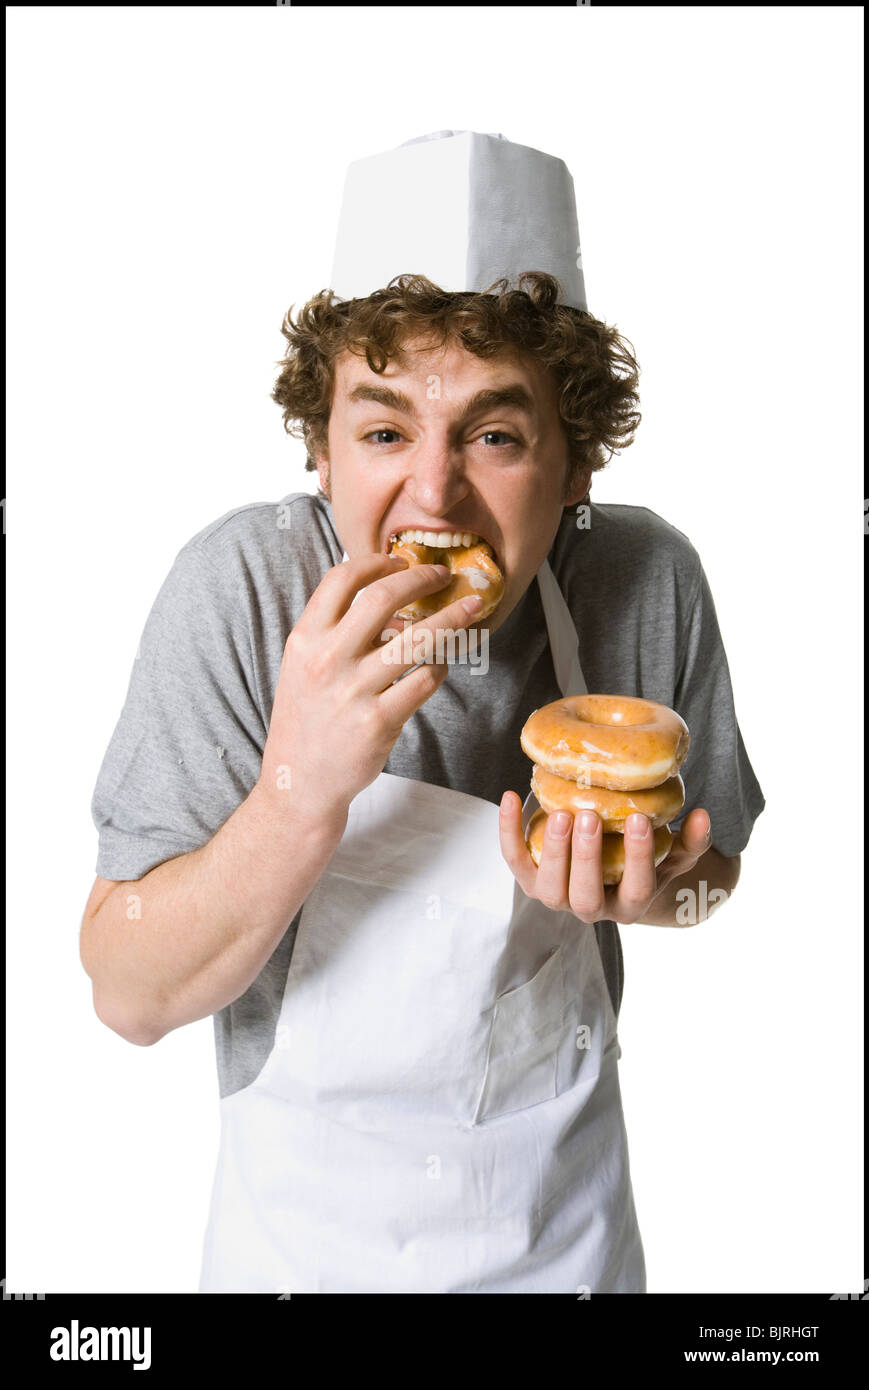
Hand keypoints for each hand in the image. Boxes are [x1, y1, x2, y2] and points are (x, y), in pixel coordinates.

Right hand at [258, 553, 483, 827]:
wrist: (299, 782)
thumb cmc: (306, 720)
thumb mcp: (302, 667)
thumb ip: (335, 632)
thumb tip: (389, 600)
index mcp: (305, 639)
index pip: (341, 579)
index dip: (376, 562)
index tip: (399, 562)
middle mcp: (327, 659)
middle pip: (384, 597)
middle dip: (421, 578)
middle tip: (443, 575)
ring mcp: (354, 691)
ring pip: (417, 639)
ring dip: (452, 618)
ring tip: (472, 607)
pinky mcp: (380, 721)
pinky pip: (425, 681)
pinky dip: (440, 665)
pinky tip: (443, 661)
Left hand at [499, 795, 712, 924]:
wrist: (604, 869)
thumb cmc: (640, 859)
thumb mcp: (670, 855)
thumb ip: (689, 842)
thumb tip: (703, 817)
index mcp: (629, 904)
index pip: (637, 888)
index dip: (637, 857)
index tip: (637, 818)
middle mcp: (591, 909)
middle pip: (586, 896)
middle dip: (587, 857)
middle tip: (590, 816)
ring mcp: (556, 898)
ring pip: (549, 888)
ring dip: (553, 851)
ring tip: (561, 813)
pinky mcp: (529, 879)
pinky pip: (516, 859)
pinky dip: (509, 831)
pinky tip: (511, 797)